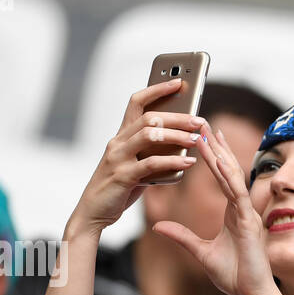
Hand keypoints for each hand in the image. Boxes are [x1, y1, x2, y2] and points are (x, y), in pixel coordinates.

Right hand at [68, 79, 203, 237]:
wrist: (94, 213)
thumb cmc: (118, 188)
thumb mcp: (135, 165)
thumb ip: (152, 153)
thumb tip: (180, 145)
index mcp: (121, 136)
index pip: (137, 102)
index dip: (157, 89)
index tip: (179, 82)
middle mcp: (118, 142)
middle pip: (150, 117)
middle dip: (178, 116)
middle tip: (199, 120)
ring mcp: (119, 157)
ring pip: (150, 136)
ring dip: (177, 136)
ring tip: (196, 139)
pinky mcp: (123, 176)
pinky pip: (152, 164)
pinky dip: (173, 162)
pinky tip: (189, 163)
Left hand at [151, 122, 284, 294]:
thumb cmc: (234, 277)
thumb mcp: (200, 252)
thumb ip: (181, 236)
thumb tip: (157, 227)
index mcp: (233, 213)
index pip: (222, 177)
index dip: (213, 156)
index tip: (203, 136)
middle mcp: (242, 209)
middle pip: (228, 170)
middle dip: (216, 146)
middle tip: (203, 122)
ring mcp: (247, 213)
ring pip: (232, 176)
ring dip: (218, 153)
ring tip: (206, 133)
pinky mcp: (248, 222)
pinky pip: (236, 193)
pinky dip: (226, 175)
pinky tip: (216, 160)